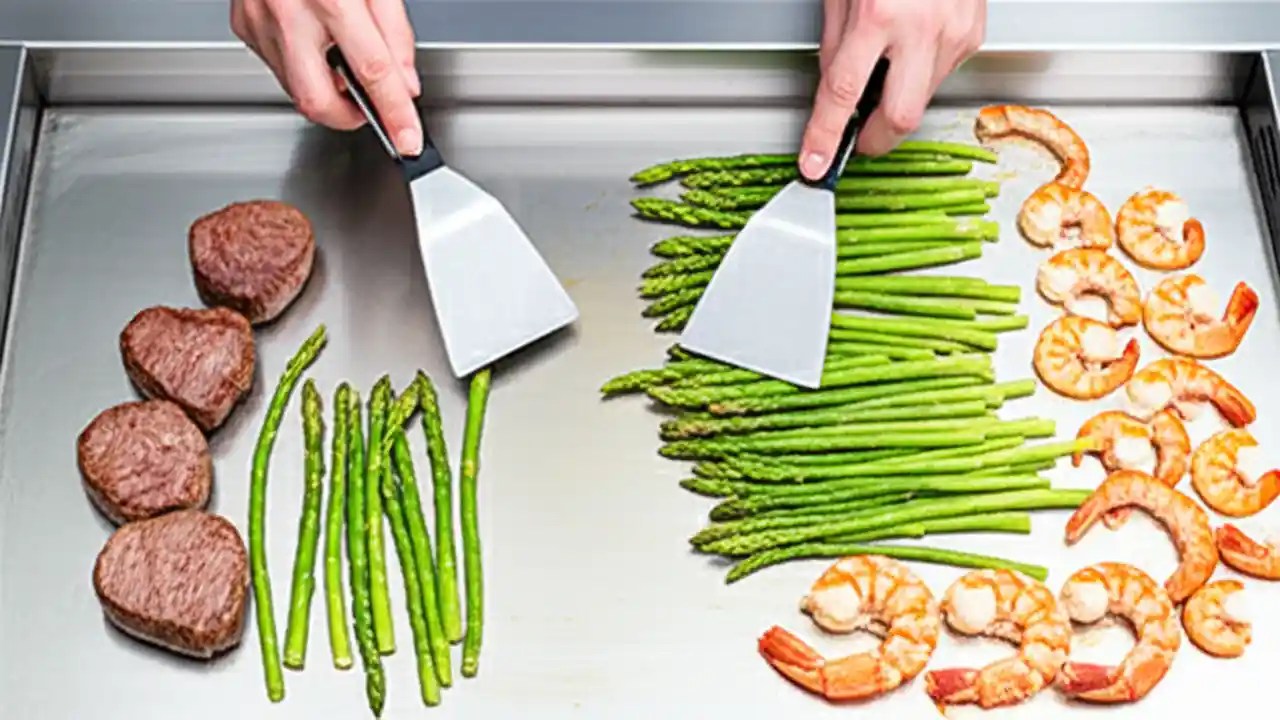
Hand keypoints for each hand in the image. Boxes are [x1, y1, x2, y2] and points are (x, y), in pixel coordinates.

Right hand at [231, 0, 423, 154]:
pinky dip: (304, 64)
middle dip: (349, 116)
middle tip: (370, 105)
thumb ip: (395, 33)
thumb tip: (404, 85)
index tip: (408, 138)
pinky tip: (314, 38)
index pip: (372, 73)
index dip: (394, 113)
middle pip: (318, 101)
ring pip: (295, 87)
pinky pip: (278, 64)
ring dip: (328, 87)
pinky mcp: (242, 23)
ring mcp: (257, 19)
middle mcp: (287, 10)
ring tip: (343, 53)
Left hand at [800, 0, 984, 179]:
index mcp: (878, 14)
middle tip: (857, 138)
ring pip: (922, 97)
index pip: (843, 94)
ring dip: (897, 98)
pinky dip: (919, 73)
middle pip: (899, 117)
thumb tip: (834, 95)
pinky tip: (910, 46)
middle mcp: (922, 26)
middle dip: (875, 139)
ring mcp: (954, 32)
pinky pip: (941, 73)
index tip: (815, 164)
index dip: (825, 136)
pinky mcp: (973, 34)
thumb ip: (836, 46)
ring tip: (885, 66)